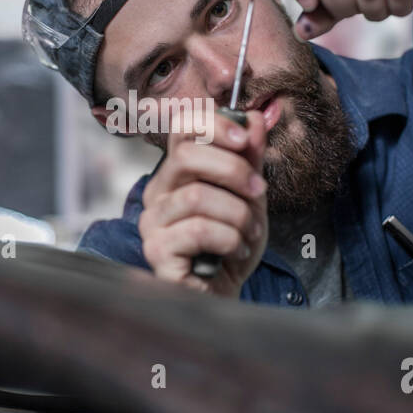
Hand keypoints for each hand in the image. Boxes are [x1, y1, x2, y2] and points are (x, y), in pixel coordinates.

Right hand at [138, 107, 268, 296]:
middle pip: (186, 156)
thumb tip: (255, 117)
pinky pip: (198, 230)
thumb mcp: (250, 197)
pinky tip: (235, 251)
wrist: (226, 295)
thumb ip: (250, 159)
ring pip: (197, 197)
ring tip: (249, 233)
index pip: (182, 128)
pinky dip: (229, 239)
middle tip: (258, 190)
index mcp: (176, 174)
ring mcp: (153, 223)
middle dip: (233, 170)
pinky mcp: (157, 251)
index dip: (215, 125)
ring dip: (238, 214)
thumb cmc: (232, 247)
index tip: (246, 139)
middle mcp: (157, 194)